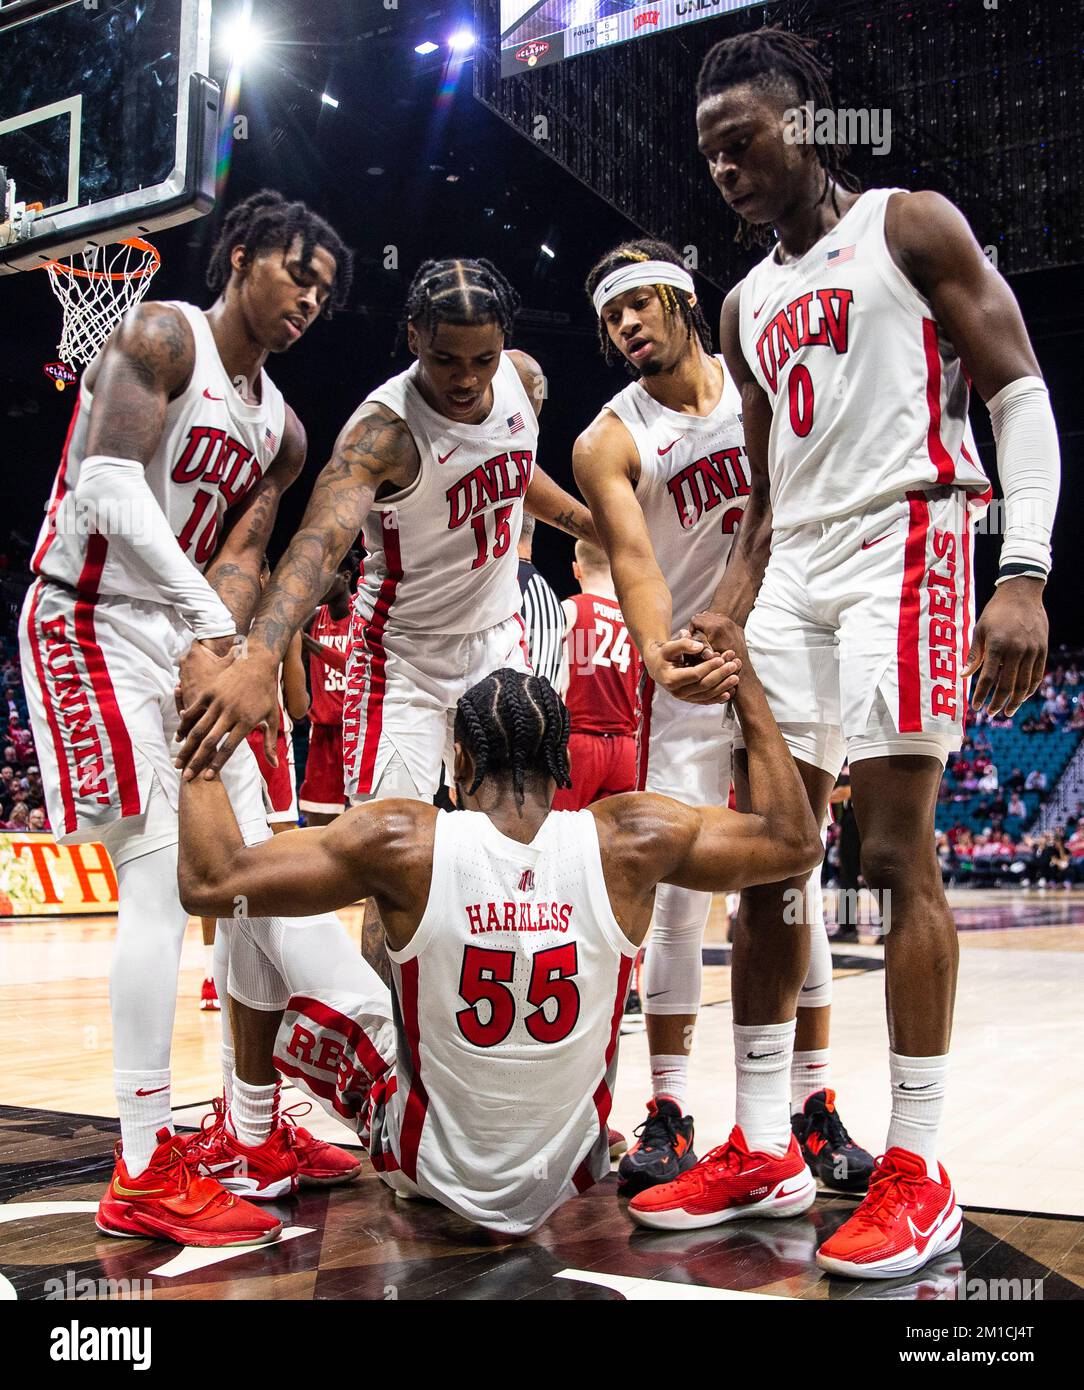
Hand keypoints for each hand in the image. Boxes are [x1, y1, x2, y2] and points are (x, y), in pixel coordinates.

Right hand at [176, 644, 280, 778]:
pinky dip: (185, 725)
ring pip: (198, 728)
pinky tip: (179, 738)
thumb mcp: (272, 718)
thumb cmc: (266, 694)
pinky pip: (193, 711)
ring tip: (178, 761)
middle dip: (197, 761)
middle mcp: (230, 712)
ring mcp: (218, 701)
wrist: (257, 663)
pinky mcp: (209, 692)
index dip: (217, 764)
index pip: (229, 747)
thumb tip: (275, 766)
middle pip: (210, 742)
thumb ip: (270, 744)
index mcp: (246, 721)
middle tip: (186, 776)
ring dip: (187, 747)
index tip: (206, 778)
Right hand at [645, 631, 740, 705]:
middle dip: (720, 675)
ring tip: (736, 677)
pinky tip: (729, 693)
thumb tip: (699, 646)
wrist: (658, 666)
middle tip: (733, 665)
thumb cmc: (664, 655)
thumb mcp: (669, 647)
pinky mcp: (691, 700)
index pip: (694, 674)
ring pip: (707, 695)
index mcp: (671, 679)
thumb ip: (683, 644)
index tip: (721, 658)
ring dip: (723, 686)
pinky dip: (718, 698)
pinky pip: (706, 701)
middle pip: (704, 685)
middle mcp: (677, 692)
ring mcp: (685, 698)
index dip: (709, 667)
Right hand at [689, 611, 750, 672]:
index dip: (692, 629)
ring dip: (709, 625)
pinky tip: (718, 638)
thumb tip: (685, 634)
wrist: (741, 667)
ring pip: (714, 616)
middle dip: (700, 625)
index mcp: (714, 627)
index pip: (695, 619)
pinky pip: (724, 621)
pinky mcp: (738, 627)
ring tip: (709, 637)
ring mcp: (732, 623)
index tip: (694, 637)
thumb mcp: (703, 652)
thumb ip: (694, 641)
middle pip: (704, 615)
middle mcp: (724, 622)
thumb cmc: (721, 662)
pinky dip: (718, 626)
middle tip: (700, 637)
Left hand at [964, 577, 1047, 715]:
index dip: (981, 695)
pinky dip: (1030, 688)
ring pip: (1025, 683)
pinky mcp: (1042, 649)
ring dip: (1016, 701)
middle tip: (991, 713)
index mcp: (997, 645)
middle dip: (998, 702)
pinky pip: (1038, 674)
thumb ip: (974, 654)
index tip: (976, 707)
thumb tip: (963, 675)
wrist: (1022, 593)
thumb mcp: (980, 630)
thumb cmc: (995, 611)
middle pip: (1007, 685)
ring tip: (1007, 711)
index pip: (987, 678)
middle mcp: (1016, 650)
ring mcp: (1032, 650)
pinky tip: (1023, 696)